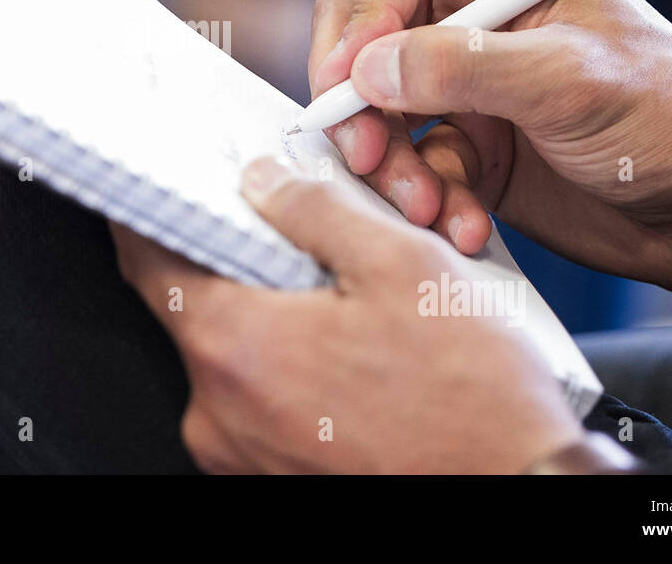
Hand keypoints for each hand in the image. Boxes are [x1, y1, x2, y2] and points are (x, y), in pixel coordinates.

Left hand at [111, 156, 589, 473]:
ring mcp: (243, 455)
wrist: (523, 490)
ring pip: (233, 357)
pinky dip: (288, 371)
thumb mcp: (400, 268)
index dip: (151, 213)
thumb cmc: (473, 402)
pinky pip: (259, 404)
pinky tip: (348, 358)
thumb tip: (263, 181)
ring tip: (340, 306)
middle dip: (233, 265)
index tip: (163, 187)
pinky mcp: (273, 477)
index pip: (148, 261)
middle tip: (288, 241)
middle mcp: (221, 413)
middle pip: (194, 309)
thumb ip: (315, 213)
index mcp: (237, 348)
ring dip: (268, 322)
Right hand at [311, 0, 671, 293]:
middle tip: (365, 149)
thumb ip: (462, 66)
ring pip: (372, 104)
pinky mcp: (463, 143)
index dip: (365, 2)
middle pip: (362, 27)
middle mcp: (472, 12)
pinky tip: (464, 222)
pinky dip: (426, 197)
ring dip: (389, 161)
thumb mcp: (569, 81)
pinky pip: (407, 162)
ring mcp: (462, 80)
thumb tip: (366, 68)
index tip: (354, 72)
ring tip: (428, 204)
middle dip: (356, 95)